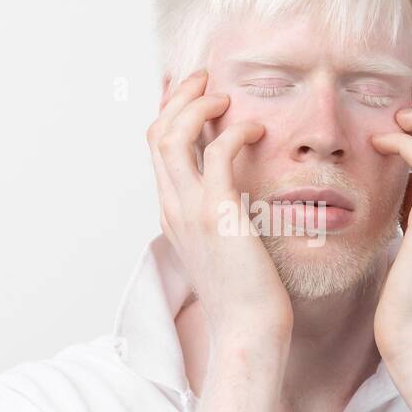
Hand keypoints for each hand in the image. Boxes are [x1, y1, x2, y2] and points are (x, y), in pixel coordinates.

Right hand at [147, 68, 293, 342]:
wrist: (248, 332)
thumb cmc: (247, 296)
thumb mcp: (225, 248)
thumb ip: (222, 216)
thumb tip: (238, 193)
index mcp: (172, 214)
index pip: (157, 149)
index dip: (171, 112)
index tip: (194, 92)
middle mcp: (173, 209)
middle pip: (156, 134)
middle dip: (178, 96)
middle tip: (206, 78)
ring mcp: (190, 211)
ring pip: (171, 137)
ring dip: (195, 106)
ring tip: (223, 95)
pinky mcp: (218, 215)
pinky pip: (217, 153)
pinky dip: (234, 131)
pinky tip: (256, 130)